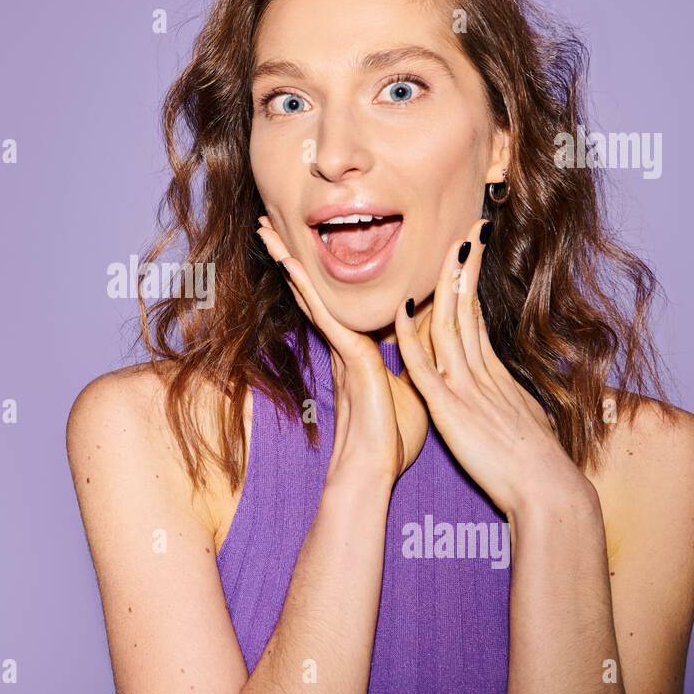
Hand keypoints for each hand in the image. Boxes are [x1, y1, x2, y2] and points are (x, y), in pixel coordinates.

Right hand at [256, 216, 428, 489]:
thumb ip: (415, 358)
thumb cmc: (391, 439)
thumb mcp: (413, 386)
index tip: (303, 245)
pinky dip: (304, 285)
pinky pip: (322, 312)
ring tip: (265, 228)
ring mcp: (340, 347)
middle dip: (292, 256)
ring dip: (287, 258)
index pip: (334, 301)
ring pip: (310, 292)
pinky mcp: (346, 355)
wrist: (376, 470)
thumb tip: (429, 336)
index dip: (317, 273)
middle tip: (270, 224)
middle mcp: (342, 343)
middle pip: (313, 289)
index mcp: (357, 350)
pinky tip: (287, 260)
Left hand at [394, 218, 588, 517]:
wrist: (547, 492)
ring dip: (443, 284)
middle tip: (466, 226)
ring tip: (443, 244)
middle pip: (466, 308)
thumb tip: (507, 395)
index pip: (476, 317)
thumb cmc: (538, 468)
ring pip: (448, 325)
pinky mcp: (450, 408)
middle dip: (464, 265)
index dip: (470, 283)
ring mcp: (466, 387)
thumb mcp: (524, 423)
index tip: (469, 250)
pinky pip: (425, 364)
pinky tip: (402, 306)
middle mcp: (480, 373)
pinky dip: (410, 334)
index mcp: (495, 376)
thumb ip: (508, 403)